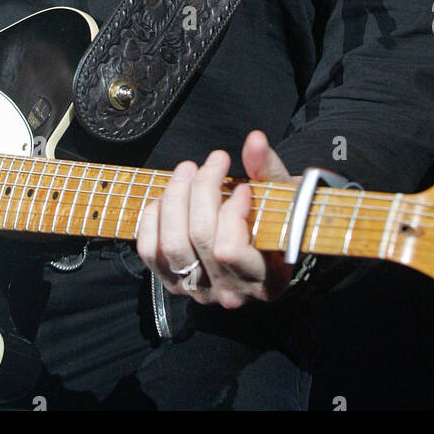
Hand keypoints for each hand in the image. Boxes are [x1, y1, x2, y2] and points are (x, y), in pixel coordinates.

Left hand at [136, 130, 296, 307]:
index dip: (230, 212)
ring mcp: (199, 290)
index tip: (242, 188)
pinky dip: (153, 218)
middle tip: (215, 161)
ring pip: (171, 244)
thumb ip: (269, 169)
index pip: (229, 251)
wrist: (267, 244)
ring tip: (188, 169)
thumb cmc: (279, 220)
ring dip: (175, 197)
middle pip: (199, 238)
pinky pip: (150, 251)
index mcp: (266, 280)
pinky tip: (168, 197)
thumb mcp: (284, 195)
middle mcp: (230, 292)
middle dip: (202, 188)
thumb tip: (255, 141)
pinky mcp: (173, 282)